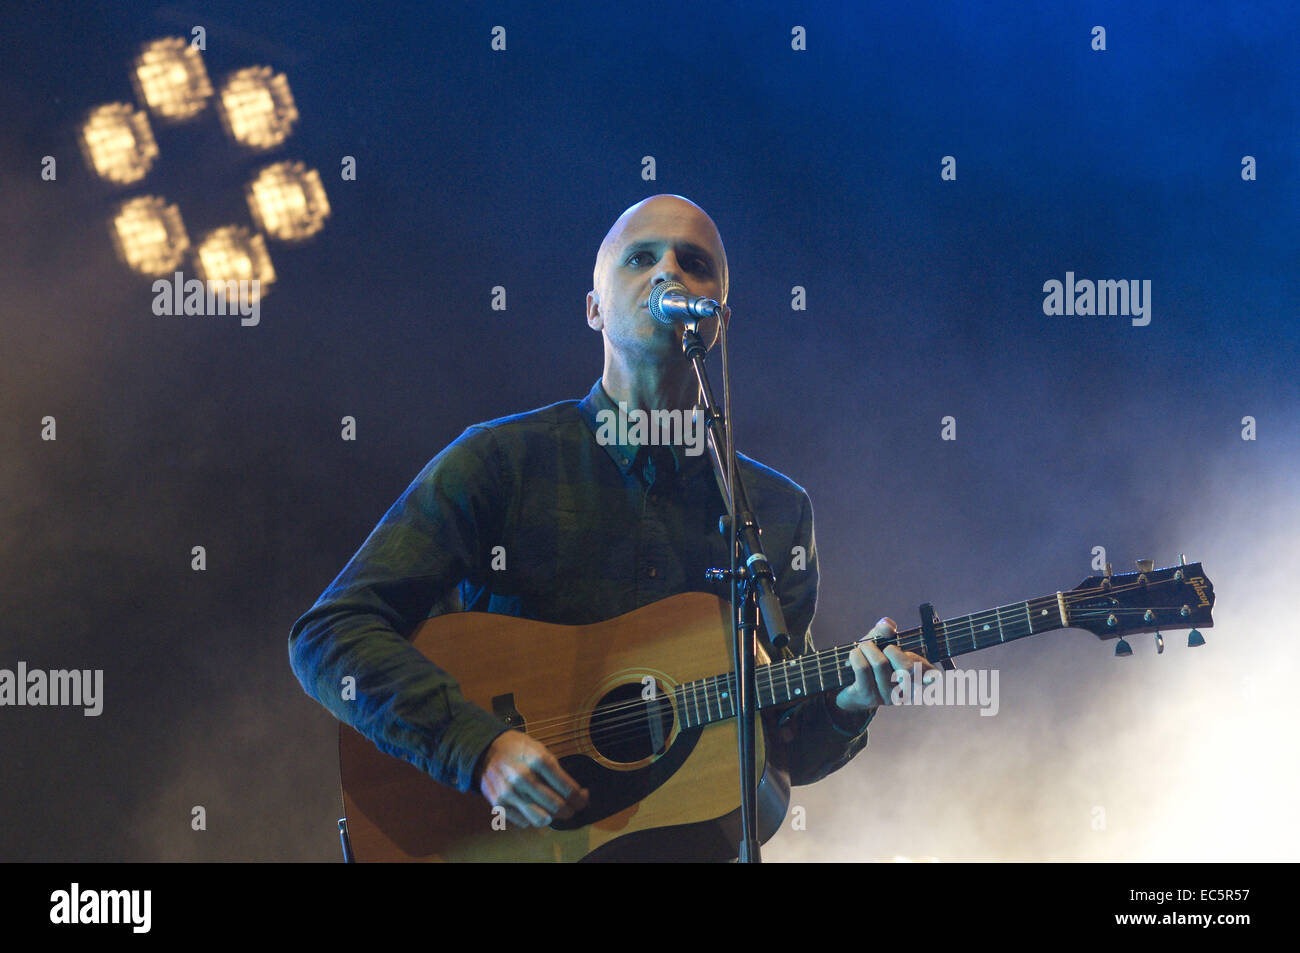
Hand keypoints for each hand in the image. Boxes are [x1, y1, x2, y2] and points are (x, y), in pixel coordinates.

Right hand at [474, 730, 589, 827]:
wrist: (486, 750)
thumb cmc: (519, 749)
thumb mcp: (541, 750)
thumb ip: (558, 772)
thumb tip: (579, 794)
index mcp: (538, 759)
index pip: (567, 788)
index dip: (579, 798)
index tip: (583, 800)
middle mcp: (523, 777)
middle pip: (556, 806)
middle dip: (570, 810)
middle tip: (572, 809)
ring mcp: (510, 792)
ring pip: (541, 818)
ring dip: (553, 818)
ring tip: (556, 813)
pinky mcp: (499, 804)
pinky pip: (523, 822)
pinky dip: (532, 819)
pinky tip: (534, 809)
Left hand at [835, 617, 939, 712]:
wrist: (847, 689)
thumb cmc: (869, 663)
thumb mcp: (878, 645)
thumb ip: (884, 631)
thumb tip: (888, 626)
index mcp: (916, 679)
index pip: (932, 675)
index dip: (928, 668)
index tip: (922, 667)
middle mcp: (905, 691)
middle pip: (908, 667)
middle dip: (891, 649)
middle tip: (883, 649)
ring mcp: (887, 695)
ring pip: (880, 663)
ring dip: (867, 648)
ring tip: (863, 648)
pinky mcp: (867, 696)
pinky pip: (863, 668)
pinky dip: (856, 655)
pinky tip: (854, 655)